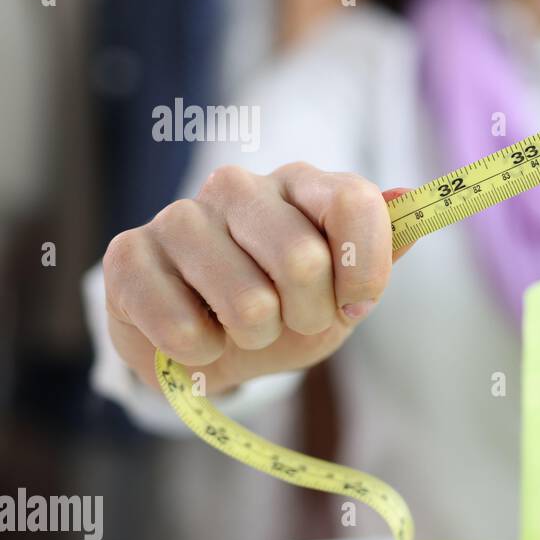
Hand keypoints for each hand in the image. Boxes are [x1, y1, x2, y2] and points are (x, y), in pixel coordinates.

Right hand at [103, 162, 408, 394]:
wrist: (207, 345)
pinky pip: (186, 330)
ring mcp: (179, 216)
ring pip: (247, 302)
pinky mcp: (128, 256)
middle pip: (303, 259)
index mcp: (302, 184)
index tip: (355, 307)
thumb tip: (411, 199)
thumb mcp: (344, 290)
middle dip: (309, 316)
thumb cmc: (286, 309)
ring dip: (256, 338)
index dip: (364, 269)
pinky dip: (204, 355)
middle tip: (291, 321)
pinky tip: (197, 338)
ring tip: (243, 329)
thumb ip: (380, 251)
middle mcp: (240, 186)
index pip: (353, 203)